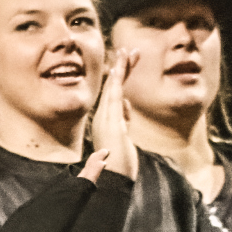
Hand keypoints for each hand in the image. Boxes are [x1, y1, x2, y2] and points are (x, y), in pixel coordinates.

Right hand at [89, 50, 137, 180]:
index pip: (114, 95)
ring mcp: (106, 119)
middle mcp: (103, 118)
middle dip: (121, 68)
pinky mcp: (111, 121)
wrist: (112, 180)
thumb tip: (126, 108)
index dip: (119, 78)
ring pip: (114, 89)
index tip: (124, 63)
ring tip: (128, 53)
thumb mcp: (123, 139)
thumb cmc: (117, 166)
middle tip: (128, 51)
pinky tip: (120, 68)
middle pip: (113, 88)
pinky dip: (117, 81)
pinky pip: (115, 96)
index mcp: (106, 122)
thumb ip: (123, 122)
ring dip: (121, 69)